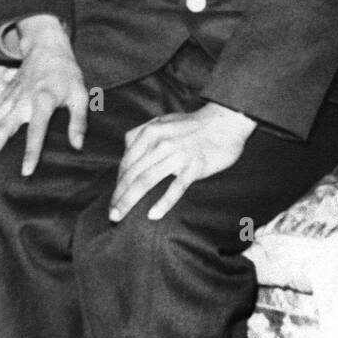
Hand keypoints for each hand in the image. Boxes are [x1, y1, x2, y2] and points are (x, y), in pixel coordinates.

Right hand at [0, 14, 87, 175]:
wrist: (46, 47)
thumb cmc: (67, 74)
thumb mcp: (80, 94)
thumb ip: (79, 121)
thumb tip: (78, 146)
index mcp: (44, 100)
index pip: (37, 129)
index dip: (32, 150)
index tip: (25, 171)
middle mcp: (22, 99)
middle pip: (5, 126)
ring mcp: (10, 97)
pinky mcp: (3, 96)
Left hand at [110, 103, 256, 222]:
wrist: (226, 121)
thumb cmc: (193, 124)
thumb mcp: (163, 121)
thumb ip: (143, 132)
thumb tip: (126, 149)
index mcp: (151, 132)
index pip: (127, 162)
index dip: (118, 182)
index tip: (114, 198)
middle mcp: (161, 143)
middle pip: (132, 174)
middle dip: (119, 196)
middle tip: (112, 214)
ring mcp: (178, 155)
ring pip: (146, 180)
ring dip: (129, 200)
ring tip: (119, 216)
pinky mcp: (194, 166)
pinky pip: (176, 187)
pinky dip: (163, 202)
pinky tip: (152, 215)